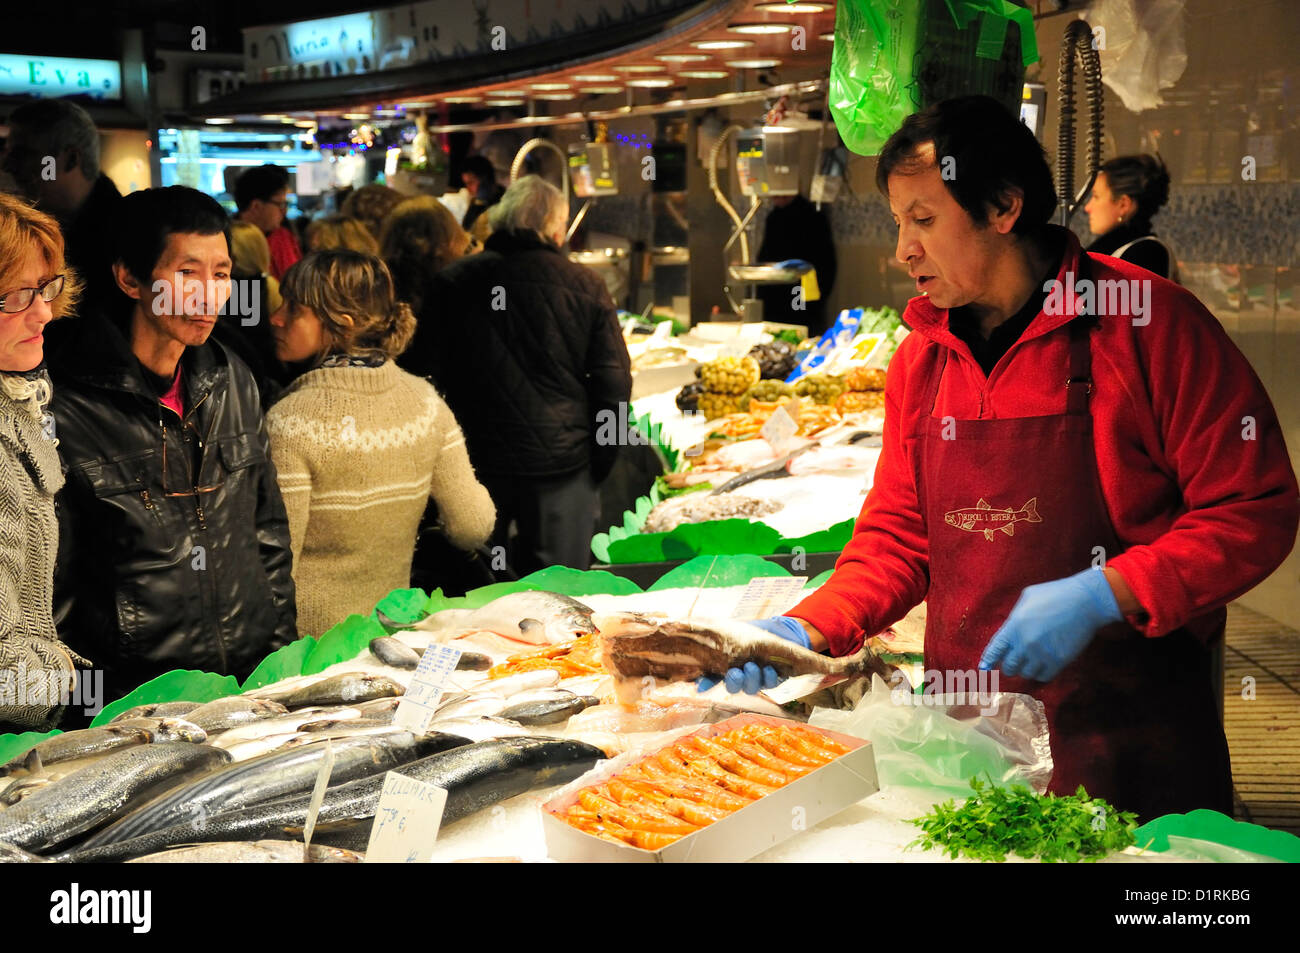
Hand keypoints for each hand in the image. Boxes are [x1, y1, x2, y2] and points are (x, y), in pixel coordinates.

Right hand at [696, 616, 809, 693]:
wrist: (776, 629)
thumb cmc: (749, 631)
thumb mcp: (732, 631)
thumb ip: (717, 636)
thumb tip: (692, 628)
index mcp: (725, 666)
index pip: (712, 678)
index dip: (706, 684)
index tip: (701, 687)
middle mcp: (739, 677)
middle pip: (732, 687)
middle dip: (733, 682)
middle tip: (735, 673)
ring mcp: (755, 679)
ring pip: (751, 688)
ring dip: (751, 679)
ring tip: (752, 666)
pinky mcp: (772, 679)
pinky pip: (770, 684)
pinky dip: (769, 677)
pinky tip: (768, 668)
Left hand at [979, 568, 1122, 681]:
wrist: (1085, 601)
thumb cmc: (1056, 594)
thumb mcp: (1027, 598)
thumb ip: (1015, 616)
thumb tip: (1010, 630)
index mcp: (1014, 626)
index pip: (995, 650)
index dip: (988, 660)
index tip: (984, 668)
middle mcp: (1025, 643)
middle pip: (1009, 667)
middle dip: (1009, 664)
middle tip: (1014, 661)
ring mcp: (1042, 654)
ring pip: (1025, 673)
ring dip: (1026, 669)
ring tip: (1030, 661)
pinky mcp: (1059, 661)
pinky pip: (1043, 677)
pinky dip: (1040, 673)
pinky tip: (1042, 665)